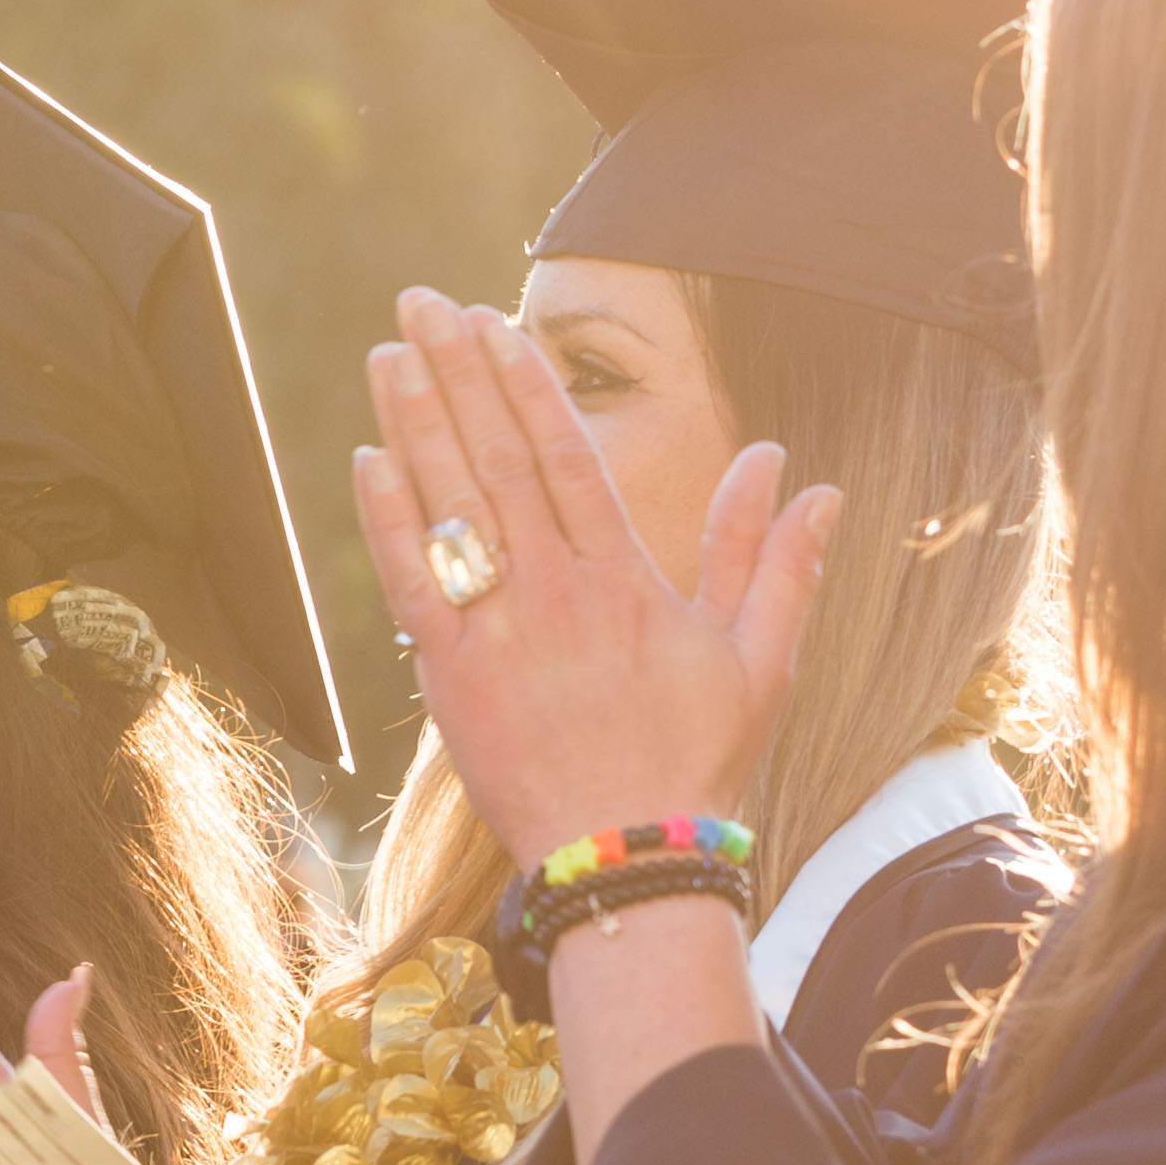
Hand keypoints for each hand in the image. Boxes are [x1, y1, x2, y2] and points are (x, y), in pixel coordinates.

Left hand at [355, 284, 830, 863]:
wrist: (631, 862)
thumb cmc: (698, 763)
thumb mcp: (760, 658)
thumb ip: (771, 557)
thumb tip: (799, 471)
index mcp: (626, 579)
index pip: (566, 452)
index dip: (524, 379)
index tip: (493, 323)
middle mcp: (557, 592)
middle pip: (497, 458)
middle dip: (455, 373)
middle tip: (420, 303)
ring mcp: (498, 633)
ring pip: (448, 506)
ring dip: (411, 423)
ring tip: (386, 354)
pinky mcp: (450, 680)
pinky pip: (411, 584)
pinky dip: (387, 520)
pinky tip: (366, 459)